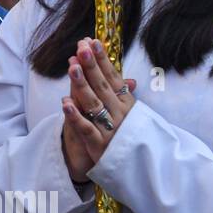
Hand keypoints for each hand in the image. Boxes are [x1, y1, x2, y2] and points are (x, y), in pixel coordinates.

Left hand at [61, 37, 135, 170]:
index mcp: (127, 104)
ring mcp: (110, 130)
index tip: (92, 41)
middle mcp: (120, 114)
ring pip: (94, 104)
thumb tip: (129, 80)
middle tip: (81, 46)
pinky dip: (76, 116)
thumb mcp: (133, 116)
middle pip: (102, 86)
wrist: (147, 170)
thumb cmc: (134, 139)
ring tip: (72, 67)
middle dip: (91, 65)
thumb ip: (125, 97)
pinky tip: (65, 103)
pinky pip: (86, 129)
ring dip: (82, 85)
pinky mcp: (99, 146)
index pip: (113, 78)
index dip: (102, 60)